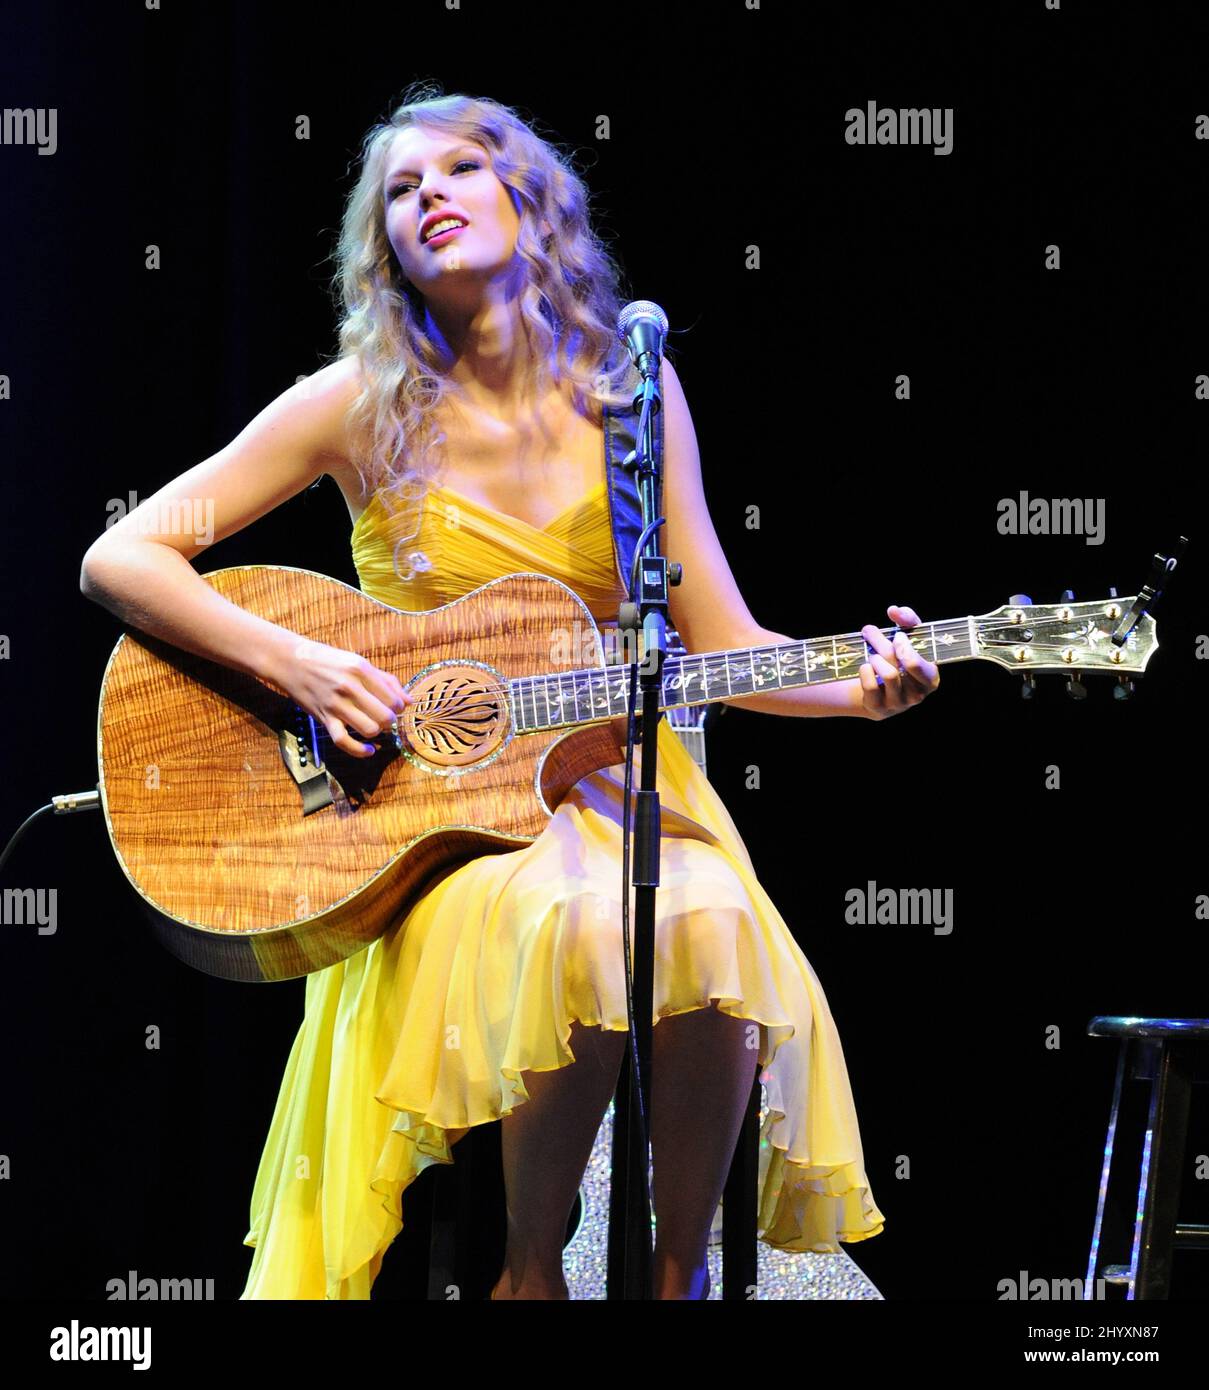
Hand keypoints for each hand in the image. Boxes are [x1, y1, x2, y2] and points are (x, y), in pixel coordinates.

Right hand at [283, 637, 415, 757]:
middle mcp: (349, 687)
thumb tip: (410, 701)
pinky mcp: (324, 718)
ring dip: (377, 732)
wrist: (291, 661)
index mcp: (361, 669)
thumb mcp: (359, 662)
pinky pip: (344, 742)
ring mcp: (335, 704)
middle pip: (385, 717)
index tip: (394, 708)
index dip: (399, 708)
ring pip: (369, 730)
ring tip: (374, 726)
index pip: (393, 699)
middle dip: (390, 721)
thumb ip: (386, 681)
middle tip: (386, 718)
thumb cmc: (328, 661)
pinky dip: (360, 751)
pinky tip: (369, 750)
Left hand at [858, 604, 939, 719]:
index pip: (920, 665)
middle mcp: (918, 694)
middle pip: (901, 664)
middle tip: (870, 631)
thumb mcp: (908, 640)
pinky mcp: (879, 708)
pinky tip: (865, 666)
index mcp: (930, 678)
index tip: (897, 635)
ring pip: (888, 675)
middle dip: (882, 643)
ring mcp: (899, 704)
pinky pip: (871, 686)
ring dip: (875, 657)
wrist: (876, 690)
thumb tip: (894, 610)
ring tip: (870, 653)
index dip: (905, 647)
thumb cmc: (898, 660)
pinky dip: (865, 672)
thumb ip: (907, 621)